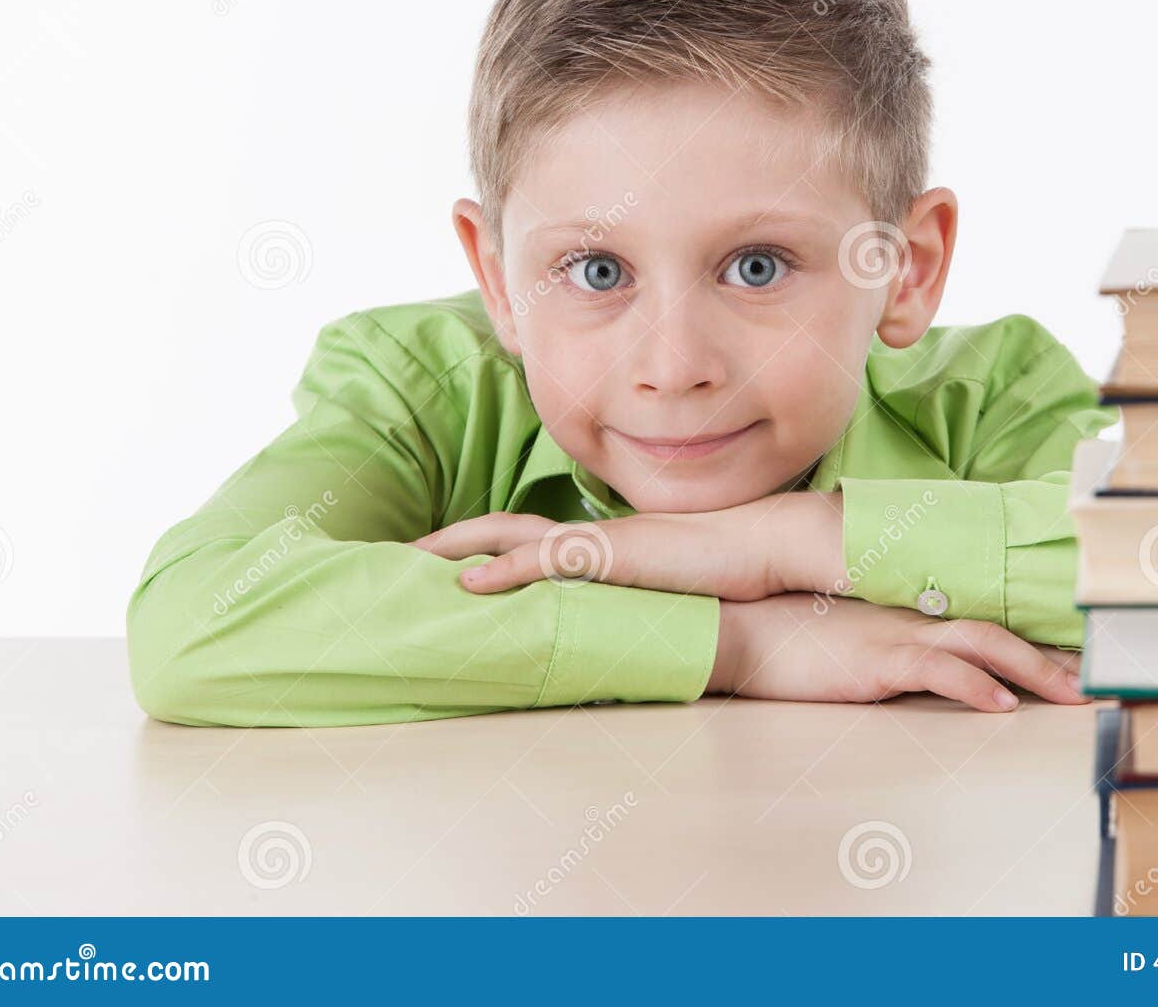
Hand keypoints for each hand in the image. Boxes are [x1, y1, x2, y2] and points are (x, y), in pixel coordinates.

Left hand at [408, 491, 845, 600]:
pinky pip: (545, 560)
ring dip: (457, 548)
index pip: (523, 536)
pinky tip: (468, 586)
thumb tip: (603, 631)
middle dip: (447, 541)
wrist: (759, 551)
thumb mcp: (656, 593)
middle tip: (398, 558)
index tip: (436, 563)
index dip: (478, 546)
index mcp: (596, 543)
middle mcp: (587, 536)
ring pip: (509, 536)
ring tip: (409, 564)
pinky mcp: (612, 556)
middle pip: (499, 527)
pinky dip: (502, 570)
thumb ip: (622, 604)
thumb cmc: (716, 576)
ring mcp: (596, 542)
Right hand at [707, 593, 1087, 711]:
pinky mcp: (875, 661)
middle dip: (1054, 657)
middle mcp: (913, 617)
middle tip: (1098, 679)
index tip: (1076, 658)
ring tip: (1075, 694)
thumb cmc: (788, 634)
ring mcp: (896, 635)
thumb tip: (917, 659)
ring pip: (984, 644)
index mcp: (910, 612)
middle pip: (999, 629)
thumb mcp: (848, 633)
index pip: (984, 621)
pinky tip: (1002, 704)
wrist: (740, 627)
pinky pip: (936, 670)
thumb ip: (887, 638)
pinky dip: (975, 685)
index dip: (1033, 639)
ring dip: (1035, 670)